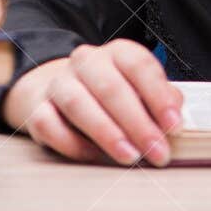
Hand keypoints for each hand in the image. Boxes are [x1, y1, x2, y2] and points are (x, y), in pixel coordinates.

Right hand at [2, 40, 183, 165]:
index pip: (139, 66)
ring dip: (107, 133)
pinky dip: (72, 143)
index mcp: (116, 53)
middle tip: (157, 152)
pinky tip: (93, 156)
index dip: (159, 97)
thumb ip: (160, 99)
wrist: (56, 90)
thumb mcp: (139, 90)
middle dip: (138, 124)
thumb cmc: (109, 94)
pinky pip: (49, 125)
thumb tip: (174, 115)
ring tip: (129, 157)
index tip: (175, 126)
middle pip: (111, 88)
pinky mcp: (35, 108)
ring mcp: (58, 83)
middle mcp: (86, 62)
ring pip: (78, 103)